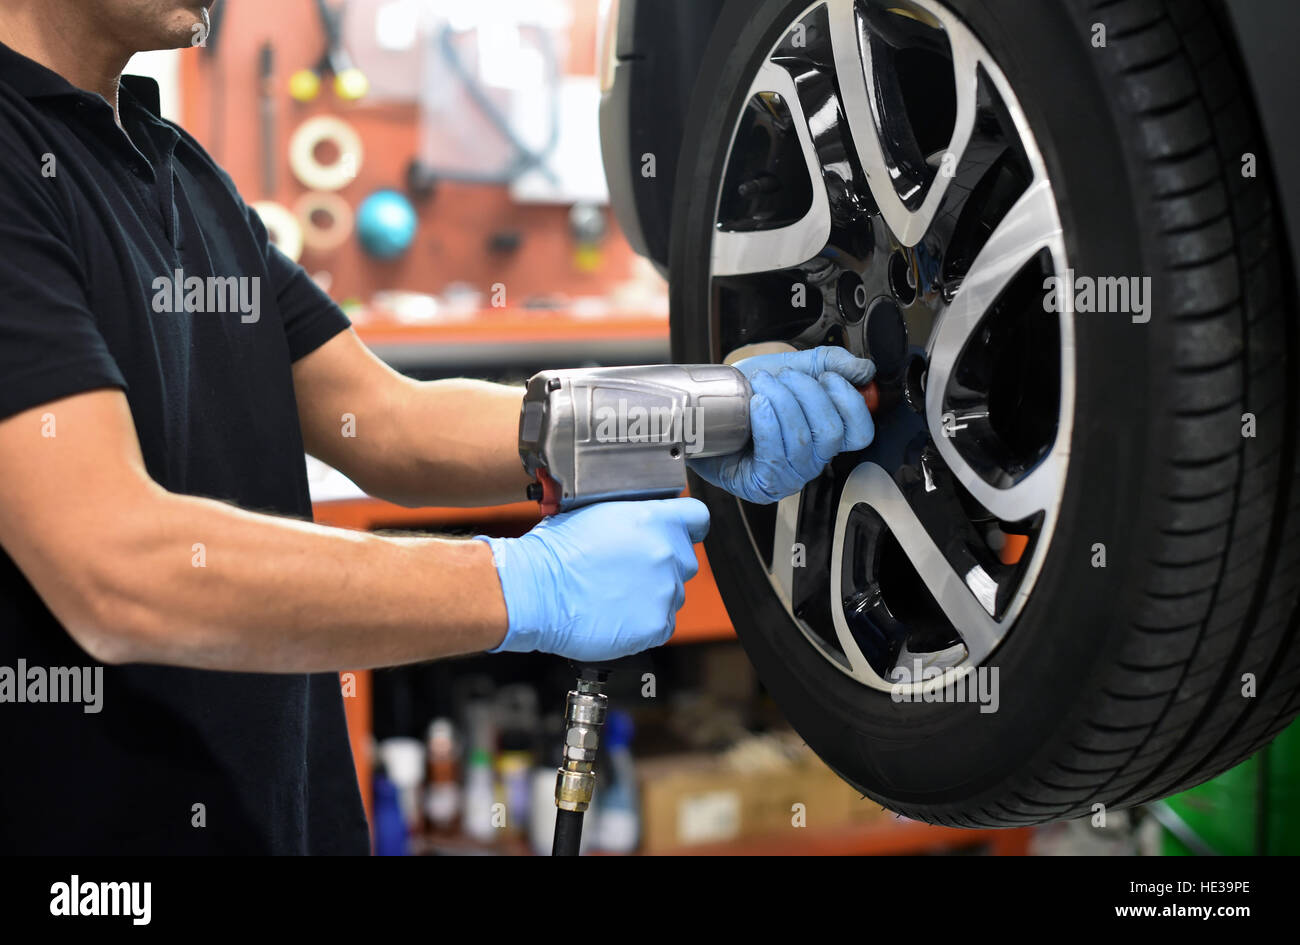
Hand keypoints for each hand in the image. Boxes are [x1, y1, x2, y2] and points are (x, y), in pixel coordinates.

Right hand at [476, 497, 709, 660]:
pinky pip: (663, 622)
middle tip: (629, 570)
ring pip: (674, 593)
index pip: (697, 516)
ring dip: (653, 593)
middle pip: (684, 559)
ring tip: (616, 594)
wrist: (536, 591)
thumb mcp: (595, 511)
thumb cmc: (554, 552)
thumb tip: (642, 518)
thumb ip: (632, 514)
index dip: (687, 525)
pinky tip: (618, 614)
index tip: (678, 533)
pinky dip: (645, 621)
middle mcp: (665, 553)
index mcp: (653, 519)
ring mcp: (664, 591)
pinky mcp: (656, 624)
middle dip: (662, 564)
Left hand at [689, 347, 875, 503]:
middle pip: (832, 433)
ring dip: (783, 403)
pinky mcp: (761, 485)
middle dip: (808, 394)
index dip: (850, 402)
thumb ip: (828, 364)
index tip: (827, 377)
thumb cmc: (744, 394)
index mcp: (823, 435)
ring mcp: (788, 476)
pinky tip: (757, 406)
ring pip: (802, 441)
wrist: (703, 407)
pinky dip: (768, 423)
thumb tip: (864, 370)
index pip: (860, 432)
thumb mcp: (790, 368)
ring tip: (763, 385)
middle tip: (783, 377)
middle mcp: (811, 460)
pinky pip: (776, 456)